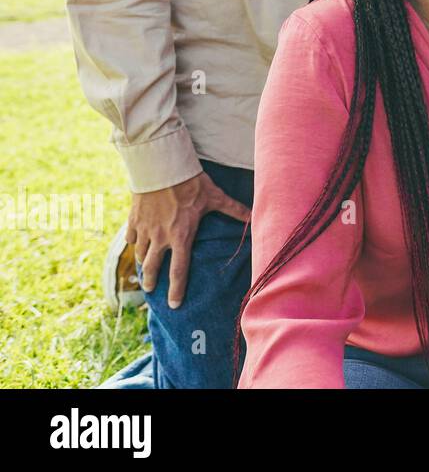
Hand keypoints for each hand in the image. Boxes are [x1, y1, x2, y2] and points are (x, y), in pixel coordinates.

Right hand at [127, 171, 251, 308]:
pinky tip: (136, 244)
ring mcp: (144, 229)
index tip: (175, 305)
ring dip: (143, 264)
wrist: (161, 167)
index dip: (177, 290)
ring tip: (145, 270)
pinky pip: (131, 237)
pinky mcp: (133, 219)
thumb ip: (234, 210)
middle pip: (153, 268)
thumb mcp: (215, 196)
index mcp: (181, 236)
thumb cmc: (191, 183)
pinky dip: (134, 242)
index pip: (179, 270)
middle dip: (152, 281)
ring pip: (140, 254)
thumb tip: (254, 218)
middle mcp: (160, 237)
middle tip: (151, 290)